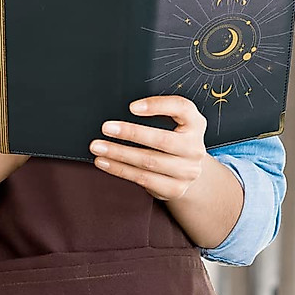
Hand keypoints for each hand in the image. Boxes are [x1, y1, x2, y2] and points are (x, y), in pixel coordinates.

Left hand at [89, 96, 208, 200]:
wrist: (187, 172)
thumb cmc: (174, 141)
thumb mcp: (174, 122)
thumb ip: (159, 113)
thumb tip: (127, 110)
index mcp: (196, 124)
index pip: (182, 108)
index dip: (158, 106)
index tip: (132, 107)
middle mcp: (195, 148)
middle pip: (163, 140)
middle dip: (131, 133)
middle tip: (106, 128)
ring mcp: (188, 171)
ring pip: (149, 162)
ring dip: (119, 154)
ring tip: (98, 147)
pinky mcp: (175, 188)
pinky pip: (143, 179)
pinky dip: (121, 170)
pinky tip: (105, 163)